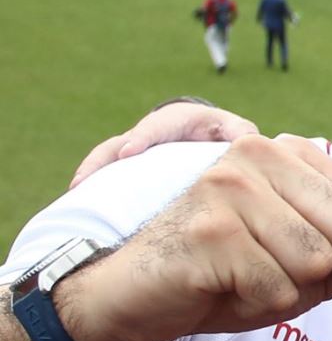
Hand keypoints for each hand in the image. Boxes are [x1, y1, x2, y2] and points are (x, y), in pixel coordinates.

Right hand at [60, 135, 331, 340]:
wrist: (139, 296)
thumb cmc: (232, 274)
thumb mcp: (310, 270)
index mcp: (294, 153)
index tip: (297, 253)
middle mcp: (263, 154)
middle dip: (319, 273)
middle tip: (265, 267)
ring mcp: (232, 187)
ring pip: (317, 263)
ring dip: (284, 290)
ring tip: (242, 275)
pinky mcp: (209, 230)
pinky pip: (277, 288)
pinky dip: (256, 304)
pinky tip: (220, 287)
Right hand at [71, 101, 258, 187]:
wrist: (203, 137)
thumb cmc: (218, 134)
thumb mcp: (230, 129)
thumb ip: (237, 132)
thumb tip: (245, 137)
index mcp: (173, 123)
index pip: (155, 127)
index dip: (142, 137)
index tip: (129, 152)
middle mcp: (145, 139)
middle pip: (116, 147)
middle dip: (101, 162)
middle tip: (83, 182)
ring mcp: (132, 158)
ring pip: (105, 166)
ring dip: (91, 180)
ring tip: (77, 199)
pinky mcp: (127, 177)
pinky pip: (106, 186)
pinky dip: (93, 198)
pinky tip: (82, 217)